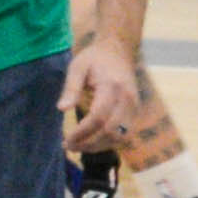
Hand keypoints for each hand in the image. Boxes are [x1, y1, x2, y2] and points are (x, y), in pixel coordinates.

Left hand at [60, 38, 148, 155]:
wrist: (119, 50)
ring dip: (99, 146)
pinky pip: (125, 134)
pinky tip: (92, 143)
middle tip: (69, 146)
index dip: (82, 133)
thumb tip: (61, 109)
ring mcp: (134, 106)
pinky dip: (108, 142)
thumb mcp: (77, 67)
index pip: (98, 117)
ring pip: (120, 137)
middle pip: (110, 131)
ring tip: (79, 147)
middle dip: (88, 143)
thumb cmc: (94, 58)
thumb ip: (71, 88)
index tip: (66, 139)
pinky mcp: (135, 111)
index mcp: (111, 86)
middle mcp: (127, 98)